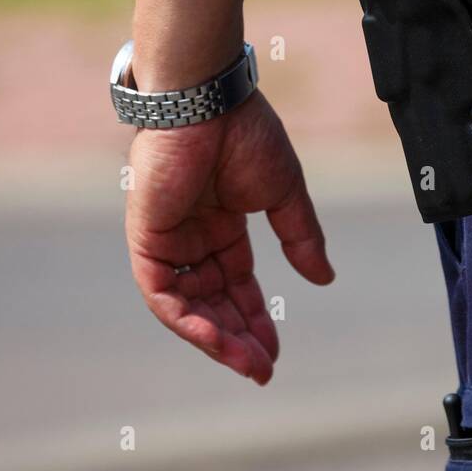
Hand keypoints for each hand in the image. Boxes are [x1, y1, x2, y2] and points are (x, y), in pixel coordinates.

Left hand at [124, 92, 333, 383]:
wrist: (209, 101)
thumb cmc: (245, 133)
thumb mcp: (283, 193)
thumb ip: (300, 237)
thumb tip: (324, 278)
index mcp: (222, 224)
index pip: (238, 283)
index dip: (256, 319)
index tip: (276, 352)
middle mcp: (192, 237)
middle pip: (213, 302)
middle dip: (238, 338)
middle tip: (263, 369)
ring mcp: (168, 239)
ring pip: (186, 306)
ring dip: (215, 338)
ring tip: (248, 363)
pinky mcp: (147, 238)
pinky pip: (162, 293)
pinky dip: (187, 320)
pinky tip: (215, 339)